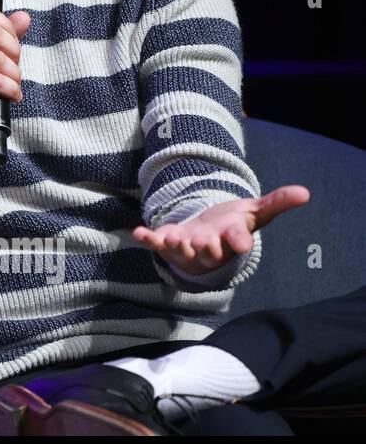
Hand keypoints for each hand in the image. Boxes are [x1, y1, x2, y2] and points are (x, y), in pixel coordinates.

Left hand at [133, 185, 310, 275]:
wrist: (207, 236)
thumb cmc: (232, 224)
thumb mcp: (254, 211)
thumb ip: (277, 202)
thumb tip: (305, 192)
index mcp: (231, 238)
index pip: (238, 241)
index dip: (239, 242)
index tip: (242, 245)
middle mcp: (209, 246)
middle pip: (208, 251)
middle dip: (204, 247)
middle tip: (199, 241)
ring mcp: (187, 247)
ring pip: (181, 251)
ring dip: (175, 245)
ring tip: (170, 238)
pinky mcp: (168, 242)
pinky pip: (155, 243)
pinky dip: (147, 239)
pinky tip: (137, 232)